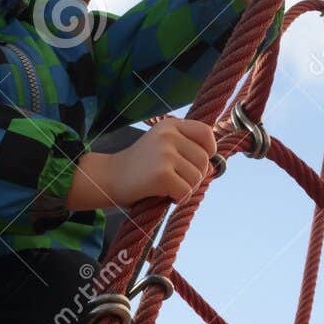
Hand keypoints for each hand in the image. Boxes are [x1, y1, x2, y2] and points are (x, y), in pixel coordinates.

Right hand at [102, 116, 217, 205]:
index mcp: (170, 125)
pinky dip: (180, 198)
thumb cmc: (140, 167)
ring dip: (187, 188)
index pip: (206, 133)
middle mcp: (168, 135)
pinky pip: (186, 191)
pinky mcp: (162, 174)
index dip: (209, 150)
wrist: (109, 178)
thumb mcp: (162, 147)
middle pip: (204, 160)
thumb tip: (213, 167)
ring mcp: (164, 153)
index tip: (197, 162)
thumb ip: (187, 150)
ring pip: (197, 177)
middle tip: (176, 181)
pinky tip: (166, 195)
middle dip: (196, 175)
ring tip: (168, 187)